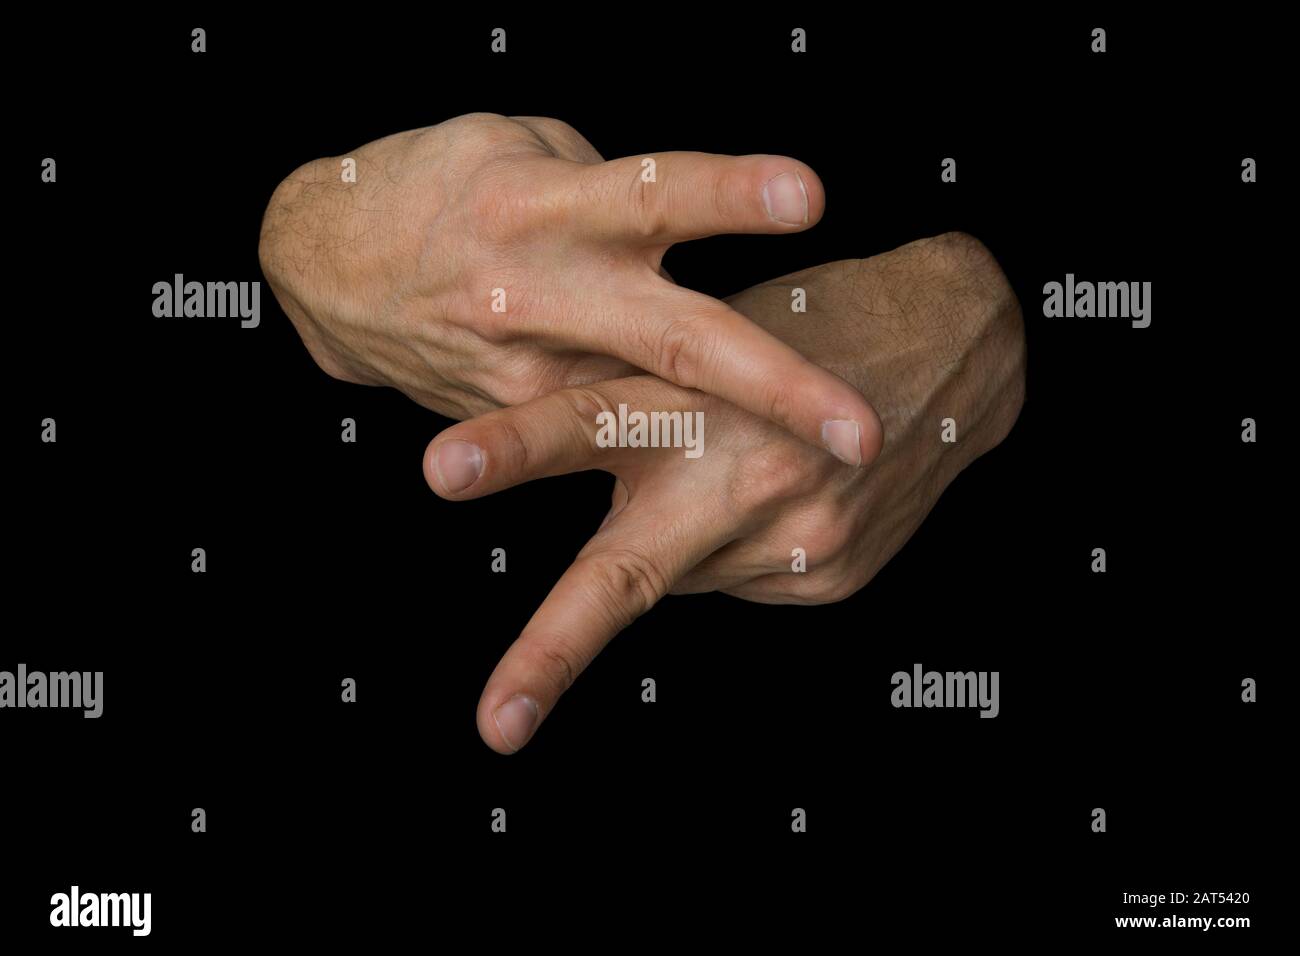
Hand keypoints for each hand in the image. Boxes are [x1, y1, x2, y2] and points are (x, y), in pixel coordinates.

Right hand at [258, 112, 880, 465]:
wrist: (330, 269)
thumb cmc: (438, 189)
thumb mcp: (519, 151)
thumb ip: (608, 188)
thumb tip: (686, 219)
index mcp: (542, 203)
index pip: (650, 193)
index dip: (726, 195)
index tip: (806, 197)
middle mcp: (539, 291)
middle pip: (674, 336)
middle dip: (774, 385)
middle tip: (859, 429)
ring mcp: (527, 368)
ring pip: (655, 407)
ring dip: (747, 443)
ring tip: (837, 476)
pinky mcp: (516, 414)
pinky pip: (612, 426)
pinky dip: (684, 441)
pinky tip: (746, 471)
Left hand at [422, 232, 1026, 752]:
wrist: (957, 347)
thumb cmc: (817, 319)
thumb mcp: (714, 333)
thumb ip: (642, 404)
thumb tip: (579, 479)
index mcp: (694, 391)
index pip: (587, 415)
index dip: (513, 447)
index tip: (441, 472)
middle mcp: (739, 473)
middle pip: (628, 572)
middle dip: (553, 652)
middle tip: (499, 722)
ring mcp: (792, 537)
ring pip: (683, 579)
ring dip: (677, 541)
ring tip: (726, 476)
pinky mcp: (831, 577)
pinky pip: (742, 583)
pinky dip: (734, 551)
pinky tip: (772, 501)